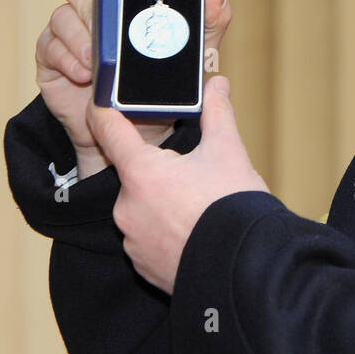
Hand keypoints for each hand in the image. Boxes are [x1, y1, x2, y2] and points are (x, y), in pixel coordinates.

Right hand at [34, 0, 231, 177]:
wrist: (141, 133)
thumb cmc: (166, 83)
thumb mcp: (195, 52)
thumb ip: (209, 19)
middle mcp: (92, 6)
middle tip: (107, 14)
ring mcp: (68, 31)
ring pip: (62, 13)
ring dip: (81, 34)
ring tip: (100, 60)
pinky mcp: (51, 58)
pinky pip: (49, 47)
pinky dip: (68, 58)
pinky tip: (86, 74)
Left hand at [85, 75, 268, 291]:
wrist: (247, 269)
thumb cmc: (235, 208)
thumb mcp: (228, 152)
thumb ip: (217, 113)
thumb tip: (217, 84)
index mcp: (141, 172)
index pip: (108, 129)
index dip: (106, 110)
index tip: (107, 101)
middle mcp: (126, 206)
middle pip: (135, 174)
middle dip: (160, 172)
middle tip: (194, 176)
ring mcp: (132, 240)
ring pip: (142, 209)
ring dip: (162, 205)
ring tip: (200, 210)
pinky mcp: (142, 266)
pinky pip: (147, 240)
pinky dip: (165, 234)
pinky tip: (194, 234)